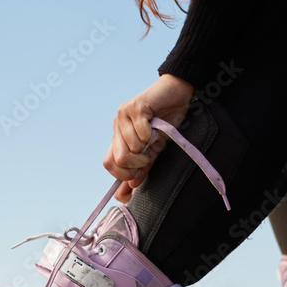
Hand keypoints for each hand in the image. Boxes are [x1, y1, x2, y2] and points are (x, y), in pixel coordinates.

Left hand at [104, 74, 193, 202]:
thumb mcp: (154, 150)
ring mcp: (123, 115)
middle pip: (118, 159)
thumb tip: (128, 191)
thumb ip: (141, 169)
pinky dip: (152, 133)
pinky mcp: (134, 106)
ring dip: (148, 145)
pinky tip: (156, 124)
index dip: (124, 175)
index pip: (109, 164)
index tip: (140, 171)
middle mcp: (117, 126)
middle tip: (149, 154)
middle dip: (137, 163)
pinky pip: (141, 132)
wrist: (178, 94)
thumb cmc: (166, 121)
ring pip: (131, 147)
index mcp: (119, 137)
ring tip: (155, 135)